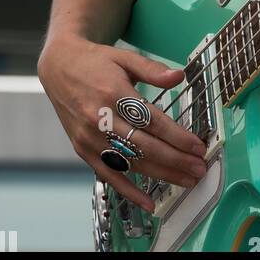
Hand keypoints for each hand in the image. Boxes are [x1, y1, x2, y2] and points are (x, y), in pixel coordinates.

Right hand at [37, 35, 208, 214]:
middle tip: (199, 168)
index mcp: (114, 94)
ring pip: (131, 163)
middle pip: (145, 146)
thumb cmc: (96, 62)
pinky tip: (148, 202)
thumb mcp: (125, 57)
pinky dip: (129, 191)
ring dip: (161, 175)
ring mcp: (90, 138)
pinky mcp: (83, 150)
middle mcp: (100, 119)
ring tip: (186, 180)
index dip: (178, 137)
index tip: (198, 146)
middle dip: (176, 160)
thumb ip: (152, 69)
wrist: (60, 68)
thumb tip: (179, 77)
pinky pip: (109, 175)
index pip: (152, 121)